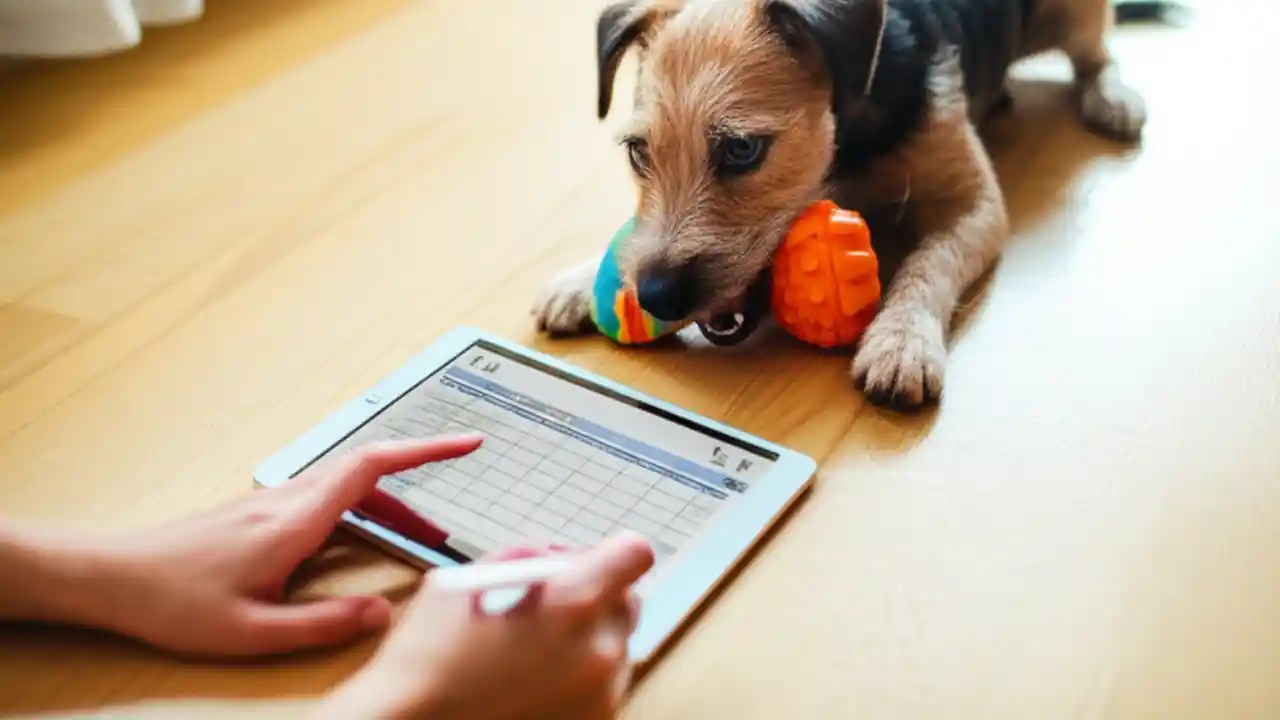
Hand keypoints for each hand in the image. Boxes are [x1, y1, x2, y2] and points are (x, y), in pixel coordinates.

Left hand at [11, 436, 482, 655]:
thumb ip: (322, 625)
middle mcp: (288, 501)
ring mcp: (273, 503)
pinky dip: (361, 511)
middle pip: (369, 475)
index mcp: (295, 520)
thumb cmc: (173, 601)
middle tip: (446, 527)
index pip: (373, 467)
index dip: (426, 450)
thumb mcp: (252, 630)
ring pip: (348, 488)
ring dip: (389, 506)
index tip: (466, 443)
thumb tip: (382, 615)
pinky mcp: (261, 513)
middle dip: (417, 493)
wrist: (113, 575)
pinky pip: (327, 498)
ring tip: (417, 540)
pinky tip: (360, 539)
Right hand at [319, 533, 653, 719]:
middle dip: (597, 596)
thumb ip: (523, 558)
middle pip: (628, 602)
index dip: (613, 552)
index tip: (596, 560)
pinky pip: (603, 685)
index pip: (634, 554)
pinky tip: (533, 677)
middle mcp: (598, 652)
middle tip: (549, 604)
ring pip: (617, 646)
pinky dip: (579, 675)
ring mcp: (600, 696)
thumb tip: (554, 557)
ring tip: (532, 647)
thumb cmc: (426, 661)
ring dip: (588, 637)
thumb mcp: (463, 581)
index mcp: (571, 604)